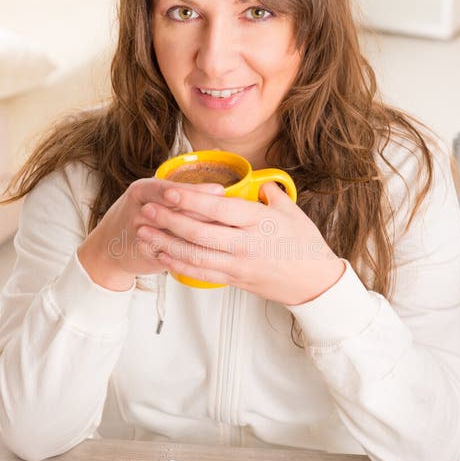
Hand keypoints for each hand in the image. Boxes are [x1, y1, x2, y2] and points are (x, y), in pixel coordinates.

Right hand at [77, 178, 224, 290]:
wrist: (106, 248)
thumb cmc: (136, 218)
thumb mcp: (149, 195)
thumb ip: (177, 190)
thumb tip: (219, 176)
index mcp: (143, 190)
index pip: (175, 188)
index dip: (199, 190)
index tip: (221, 190)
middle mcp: (141, 209)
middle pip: (178, 209)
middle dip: (206, 213)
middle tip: (230, 214)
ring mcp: (141, 232)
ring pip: (177, 232)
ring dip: (202, 234)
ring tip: (224, 234)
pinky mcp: (145, 252)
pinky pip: (172, 252)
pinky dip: (191, 252)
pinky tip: (210, 252)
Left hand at [135, 180, 345, 304]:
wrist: (314, 281)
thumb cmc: (304, 243)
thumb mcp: (291, 211)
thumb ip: (269, 192)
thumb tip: (254, 179)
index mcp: (259, 221)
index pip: (219, 209)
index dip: (191, 200)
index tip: (169, 191)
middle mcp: (246, 244)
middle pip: (199, 233)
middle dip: (169, 221)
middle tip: (148, 209)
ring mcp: (238, 265)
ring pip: (195, 255)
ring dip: (166, 243)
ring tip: (145, 231)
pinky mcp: (234, 280)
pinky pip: (201, 273)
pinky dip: (178, 264)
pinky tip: (163, 255)